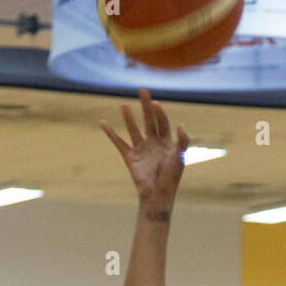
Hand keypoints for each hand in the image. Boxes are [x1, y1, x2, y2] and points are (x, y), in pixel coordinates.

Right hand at [101, 89, 188, 203]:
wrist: (158, 195)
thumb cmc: (172, 178)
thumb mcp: (180, 158)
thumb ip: (182, 141)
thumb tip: (180, 125)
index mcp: (166, 142)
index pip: (163, 122)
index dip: (160, 113)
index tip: (156, 105)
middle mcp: (153, 143)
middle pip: (149, 120)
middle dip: (146, 106)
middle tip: (142, 90)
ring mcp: (141, 149)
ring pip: (134, 130)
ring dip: (129, 118)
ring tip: (124, 106)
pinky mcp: (130, 158)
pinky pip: (119, 143)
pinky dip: (111, 134)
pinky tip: (103, 124)